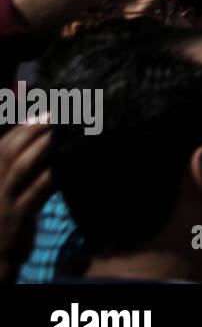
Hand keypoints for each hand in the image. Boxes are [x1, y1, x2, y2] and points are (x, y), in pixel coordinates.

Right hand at [0, 122, 54, 283]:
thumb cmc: (11, 212)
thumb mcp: (11, 185)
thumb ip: (24, 161)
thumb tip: (49, 131)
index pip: (7, 140)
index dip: (30, 124)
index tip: (54, 110)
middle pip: (13, 148)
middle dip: (38, 129)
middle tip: (65, 117)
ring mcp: (4, 199)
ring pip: (22, 166)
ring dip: (45, 147)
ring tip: (66, 134)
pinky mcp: (18, 215)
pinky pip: (37, 191)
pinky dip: (54, 176)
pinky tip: (70, 166)